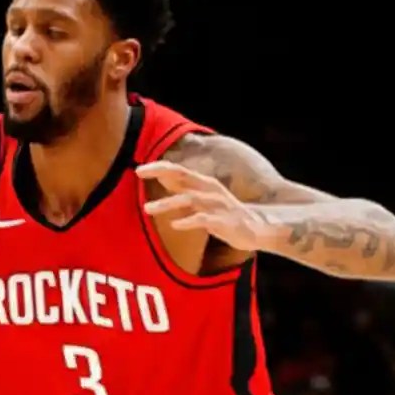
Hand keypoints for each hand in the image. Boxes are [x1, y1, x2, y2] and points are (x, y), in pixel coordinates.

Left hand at [136, 161, 270, 250]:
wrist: (257, 227)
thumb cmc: (223, 212)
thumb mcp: (201, 197)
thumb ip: (182, 187)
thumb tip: (161, 175)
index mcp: (203, 183)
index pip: (178, 169)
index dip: (159, 167)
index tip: (138, 169)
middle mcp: (209, 190)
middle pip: (182, 175)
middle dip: (160, 171)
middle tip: (138, 172)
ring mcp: (217, 205)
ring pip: (189, 199)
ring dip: (167, 203)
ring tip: (147, 208)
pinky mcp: (223, 221)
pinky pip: (203, 220)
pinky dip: (188, 221)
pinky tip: (174, 225)